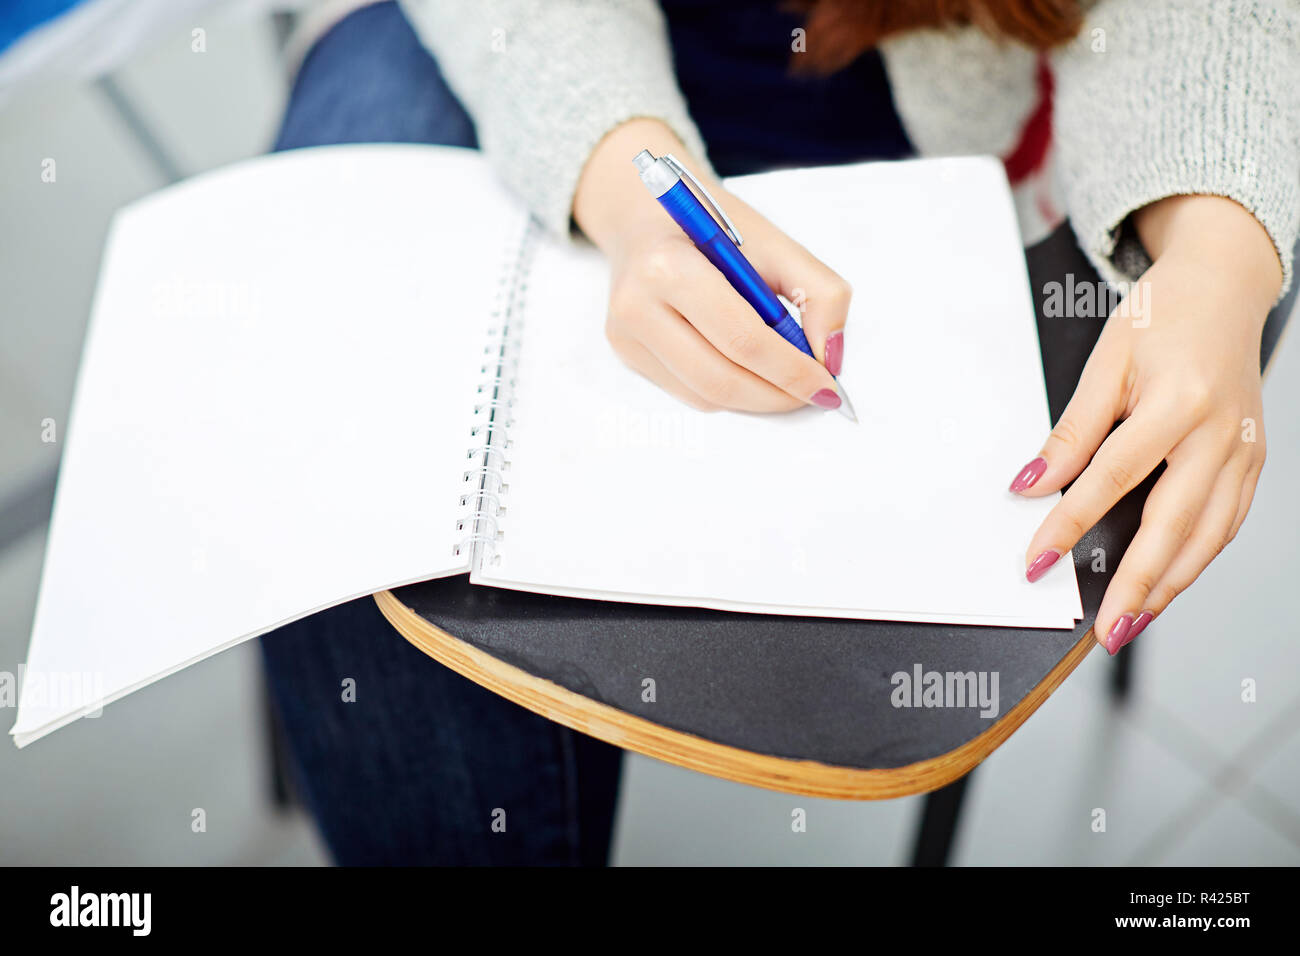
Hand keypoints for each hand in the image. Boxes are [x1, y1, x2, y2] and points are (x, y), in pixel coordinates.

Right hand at [574, 119, 849, 411]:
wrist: (646, 215)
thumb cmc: (710, 228)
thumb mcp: (774, 242)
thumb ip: (820, 291)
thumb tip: (830, 355)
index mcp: (670, 266)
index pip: (742, 339)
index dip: (791, 370)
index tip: (826, 383)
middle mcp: (637, 305)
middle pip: (720, 378)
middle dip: (777, 394)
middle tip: (812, 392)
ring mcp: (625, 335)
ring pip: (705, 396)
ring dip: (756, 398)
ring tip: (785, 380)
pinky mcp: (625, 353)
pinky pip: (688, 392)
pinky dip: (730, 391)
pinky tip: (749, 369)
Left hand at [1011, 196, 1282, 653]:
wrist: (1226, 286)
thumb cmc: (1162, 315)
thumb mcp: (1104, 362)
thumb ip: (1071, 430)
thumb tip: (1032, 485)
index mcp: (1178, 401)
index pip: (1112, 478)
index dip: (1071, 524)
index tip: (1037, 560)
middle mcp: (1220, 432)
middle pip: (1173, 524)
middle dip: (1138, 585)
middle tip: (1106, 631)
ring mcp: (1246, 450)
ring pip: (1209, 535)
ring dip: (1171, 586)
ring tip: (1132, 624)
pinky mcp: (1256, 460)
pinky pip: (1227, 523)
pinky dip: (1198, 560)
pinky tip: (1169, 585)